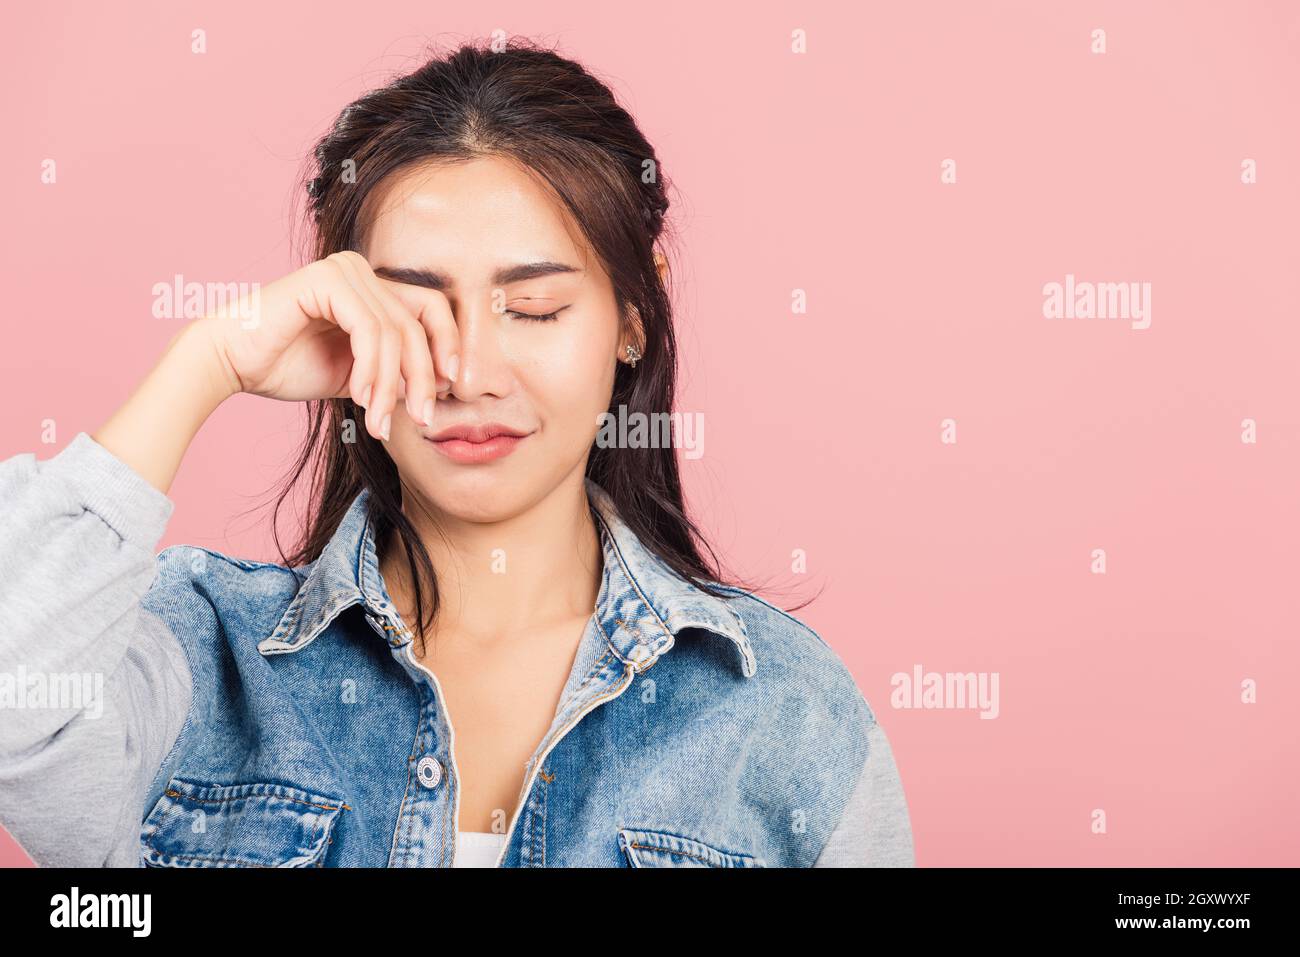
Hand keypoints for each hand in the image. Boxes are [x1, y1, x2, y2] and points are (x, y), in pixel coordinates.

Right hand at [203, 251, 460, 440]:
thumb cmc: (287, 367)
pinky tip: (360, 397)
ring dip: (391, 385)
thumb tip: (444, 385)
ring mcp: (344, 270)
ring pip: (396, 333)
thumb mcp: (359, 374)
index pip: (431, 310)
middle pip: (419, 323)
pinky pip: (370, 331)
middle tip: (422, 417)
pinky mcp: (326, 280)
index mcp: (372, 286)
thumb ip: (395, 371)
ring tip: (379, 420)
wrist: (231, 364)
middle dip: (425, 377)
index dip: (448, 347)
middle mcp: (362, 270)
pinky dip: (371, 370)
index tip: (450, 390)